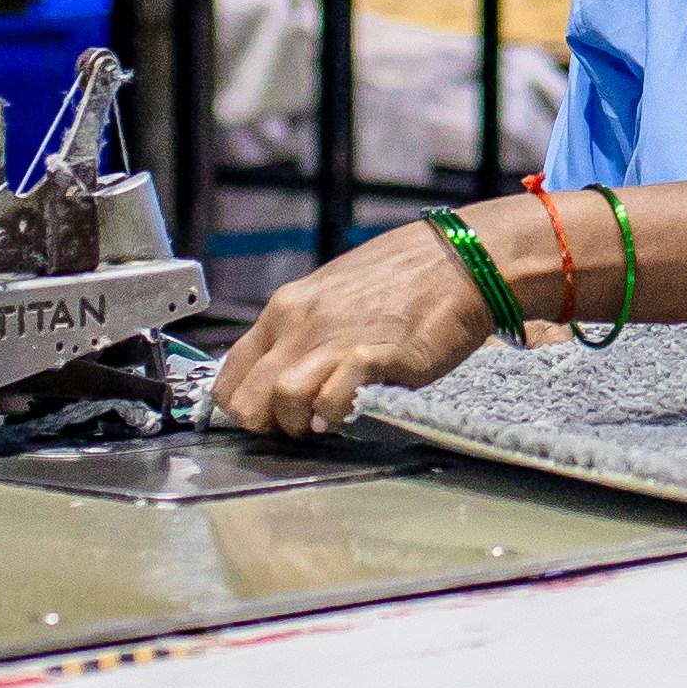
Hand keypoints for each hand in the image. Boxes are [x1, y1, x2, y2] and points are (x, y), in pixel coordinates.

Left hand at [205, 223, 506, 436]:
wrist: (457, 262)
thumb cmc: (402, 278)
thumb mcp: (332, 295)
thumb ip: (302, 329)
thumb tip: (281, 368)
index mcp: (284, 308)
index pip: (229, 375)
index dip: (244, 405)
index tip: (268, 415)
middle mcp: (298, 323)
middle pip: (245, 399)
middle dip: (266, 424)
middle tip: (296, 425)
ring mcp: (331, 340)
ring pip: (280, 401)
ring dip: (298, 424)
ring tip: (323, 422)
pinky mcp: (370, 357)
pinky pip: (330, 401)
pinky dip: (333, 416)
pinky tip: (348, 414)